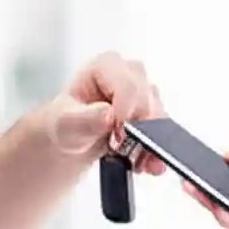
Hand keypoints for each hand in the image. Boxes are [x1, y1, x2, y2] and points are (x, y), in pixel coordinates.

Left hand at [42, 52, 167, 173]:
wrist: (73, 142)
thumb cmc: (67, 124)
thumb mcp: (66, 123)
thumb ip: (85, 119)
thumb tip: (108, 114)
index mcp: (107, 66)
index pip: (127, 82)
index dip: (126, 107)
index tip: (117, 130)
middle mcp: (129, 75)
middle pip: (147, 97)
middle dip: (137, 125)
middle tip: (121, 144)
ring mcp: (144, 95)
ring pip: (158, 115)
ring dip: (149, 141)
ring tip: (132, 158)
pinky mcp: (152, 116)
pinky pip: (163, 133)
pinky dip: (155, 151)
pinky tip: (145, 163)